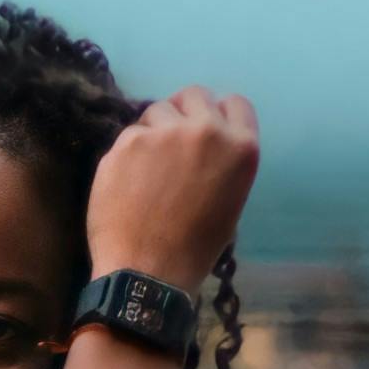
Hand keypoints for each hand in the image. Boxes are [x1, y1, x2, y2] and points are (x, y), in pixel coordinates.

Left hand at [84, 86, 259, 295]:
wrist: (149, 272)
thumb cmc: (194, 248)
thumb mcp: (230, 202)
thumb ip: (222, 162)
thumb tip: (205, 145)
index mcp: (241, 148)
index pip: (235, 104)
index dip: (217, 115)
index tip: (203, 130)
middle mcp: (207, 130)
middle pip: (194, 95)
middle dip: (183, 113)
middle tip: (170, 143)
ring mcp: (165, 132)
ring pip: (157, 110)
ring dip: (152, 131)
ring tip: (146, 168)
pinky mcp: (128, 141)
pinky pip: (129, 133)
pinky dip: (127, 152)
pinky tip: (126, 181)